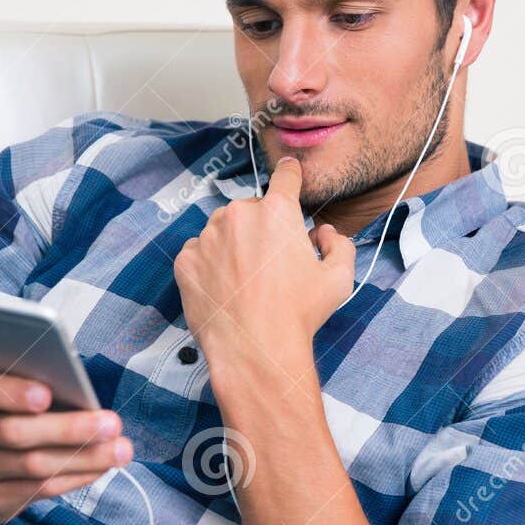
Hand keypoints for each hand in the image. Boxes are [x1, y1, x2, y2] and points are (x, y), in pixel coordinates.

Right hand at [0, 362, 131, 524]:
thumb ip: (21, 380)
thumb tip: (78, 388)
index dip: (9, 392)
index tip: (45, 395)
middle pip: (13, 433)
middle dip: (67, 429)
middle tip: (111, 423)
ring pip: (33, 467)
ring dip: (84, 458)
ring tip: (121, 450)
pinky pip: (39, 490)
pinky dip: (75, 477)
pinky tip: (102, 466)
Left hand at [172, 156, 353, 380]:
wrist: (255, 351)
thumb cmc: (299, 315)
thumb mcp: (338, 279)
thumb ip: (339, 245)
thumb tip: (323, 234)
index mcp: (277, 211)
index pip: (286, 177)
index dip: (291, 175)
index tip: (289, 174)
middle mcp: (238, 214)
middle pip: (253, 209)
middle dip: (263, 228)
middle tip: (272, 264)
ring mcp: (206, 236)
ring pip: (223, 229)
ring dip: (234, 244)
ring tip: (247, 280)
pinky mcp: (185, 260)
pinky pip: (199, 252)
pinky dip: (210, 264)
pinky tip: (225, 289)